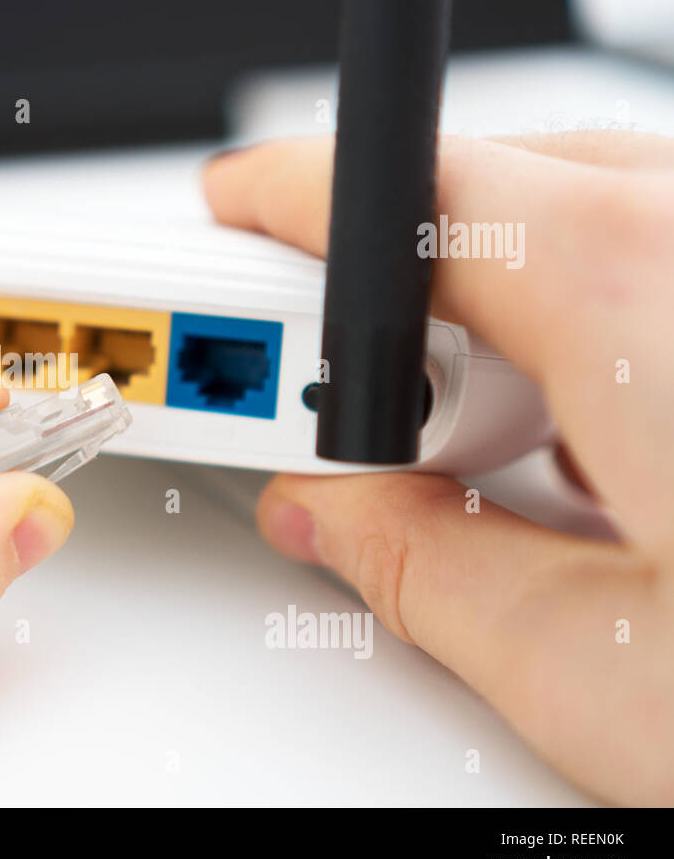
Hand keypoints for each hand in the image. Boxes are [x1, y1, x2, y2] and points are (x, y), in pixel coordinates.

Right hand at [205, 130, 673, 804]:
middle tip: (360, 408)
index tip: (228, 215)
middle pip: (509, 197)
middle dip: (407, 286)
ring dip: (523, 316)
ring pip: (607, 228)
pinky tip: (617, 446)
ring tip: (508, 453)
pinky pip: (671, 271)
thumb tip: (329, 514)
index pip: (414, 187)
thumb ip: (423, 569)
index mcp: (648, 300)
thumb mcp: (591, 671)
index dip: (288, 199)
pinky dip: (615, 330)